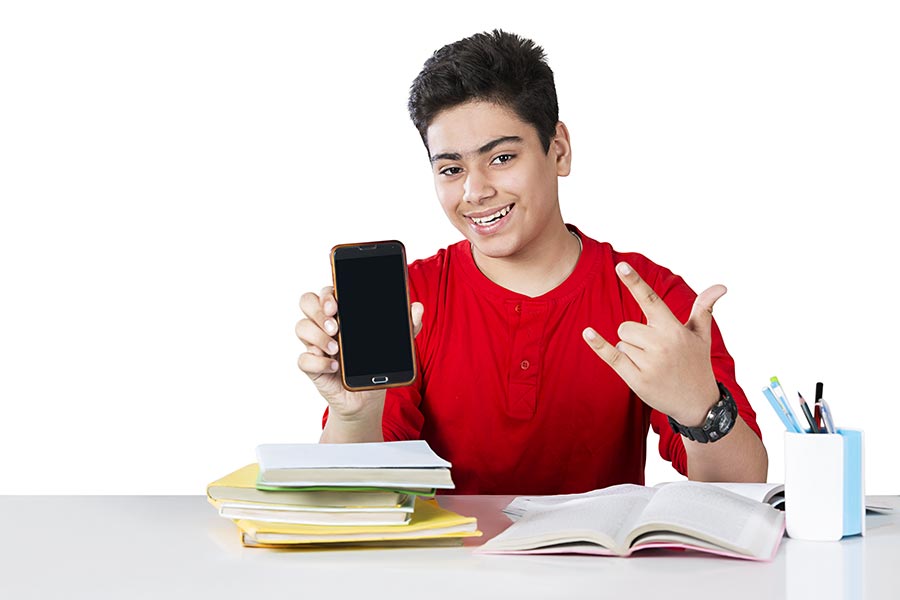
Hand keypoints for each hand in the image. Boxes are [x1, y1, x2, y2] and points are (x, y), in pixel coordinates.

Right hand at [295, 286, 424, 420]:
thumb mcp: (396, 345)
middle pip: (307, 302)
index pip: (327, 292)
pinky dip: (318, 363)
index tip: (336, 304)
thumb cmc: (376, 364)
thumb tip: (418, 308)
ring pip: (301, 327)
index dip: (326, 293)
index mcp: (342, 313)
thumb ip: (407, 326)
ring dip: (319, 337)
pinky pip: (303, 359)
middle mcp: (325, 325)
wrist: (367, 398)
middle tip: (336, 326)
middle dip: (318, 310)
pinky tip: (334, 367)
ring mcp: (316, 345)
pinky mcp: (312, 367)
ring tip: (338, 349)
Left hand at [582, 262, 724, 425]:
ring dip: (631, 352)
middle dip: (634, 337)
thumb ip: (704, 308)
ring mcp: (649, 362)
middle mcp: (662, 343)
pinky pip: (613, 356)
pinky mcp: (637, 379)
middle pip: (626, 326)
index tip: (621, 265)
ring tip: (652, 365)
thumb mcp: (701, 335)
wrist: (698, 403)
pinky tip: (588, 333)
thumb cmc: (697, 363)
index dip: (635, 282)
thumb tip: (721, 286)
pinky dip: (599, 345)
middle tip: (654, 353)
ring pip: (622, 343)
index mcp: (674, 329)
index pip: (650, 300)